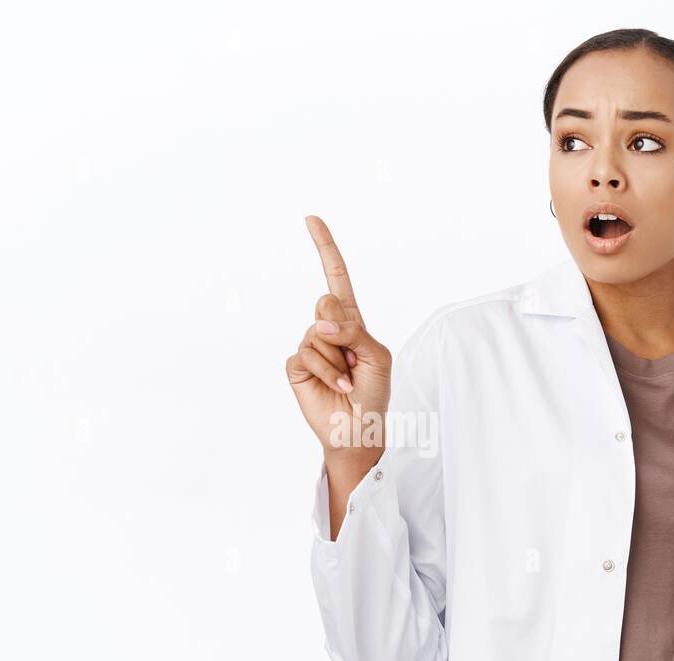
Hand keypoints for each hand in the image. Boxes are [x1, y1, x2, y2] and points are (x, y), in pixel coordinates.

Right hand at [286, 215, 390, 469]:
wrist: (359, 428)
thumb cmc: (374, 392)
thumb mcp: (377, 356)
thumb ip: (354, 331)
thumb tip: (321, 322)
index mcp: (351, 320)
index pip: (336, 277)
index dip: (325, 248)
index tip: (311, 219)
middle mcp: (327, 328)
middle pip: (326, 304)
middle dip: (344, 332)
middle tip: (354, 359)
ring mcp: (309, 345)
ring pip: (317, 335)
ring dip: (338, 361)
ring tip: (348, 379)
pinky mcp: (296, 365)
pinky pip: (307, 356)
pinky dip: (327, 372)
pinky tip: (338, 386)